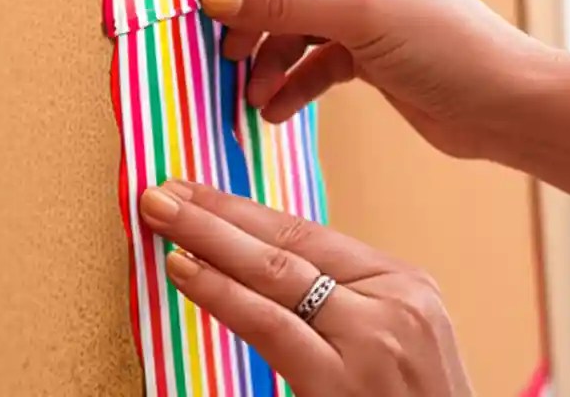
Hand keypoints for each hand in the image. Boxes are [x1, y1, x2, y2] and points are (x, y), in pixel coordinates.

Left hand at [140, 181, 471, 395]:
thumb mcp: (393, 340)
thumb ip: (342, 303)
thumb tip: (256, 264)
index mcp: (407, 285)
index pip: (308, 233)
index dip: (243, 210)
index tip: (194, 193)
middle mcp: (396, 304)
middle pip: (288, 245)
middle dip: (217, 214)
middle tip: (163, 192)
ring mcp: (373, 343)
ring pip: (276, 275)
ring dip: (209, 240)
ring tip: (163, 217)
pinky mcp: (344, 386)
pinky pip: (271, 328)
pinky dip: (223, 294)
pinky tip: (186, 270)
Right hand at [199, 0, 549, 161]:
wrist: (506, 111)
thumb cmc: (451, 46)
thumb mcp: (360, 16)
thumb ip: (284, 3)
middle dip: (252, 14)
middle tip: (228, 49)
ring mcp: (362, 18)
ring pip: (292, 26)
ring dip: (266, 58)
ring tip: (251, 91)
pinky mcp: (365, 60)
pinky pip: (310, 64)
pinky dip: (289, 85)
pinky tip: (274, 109)